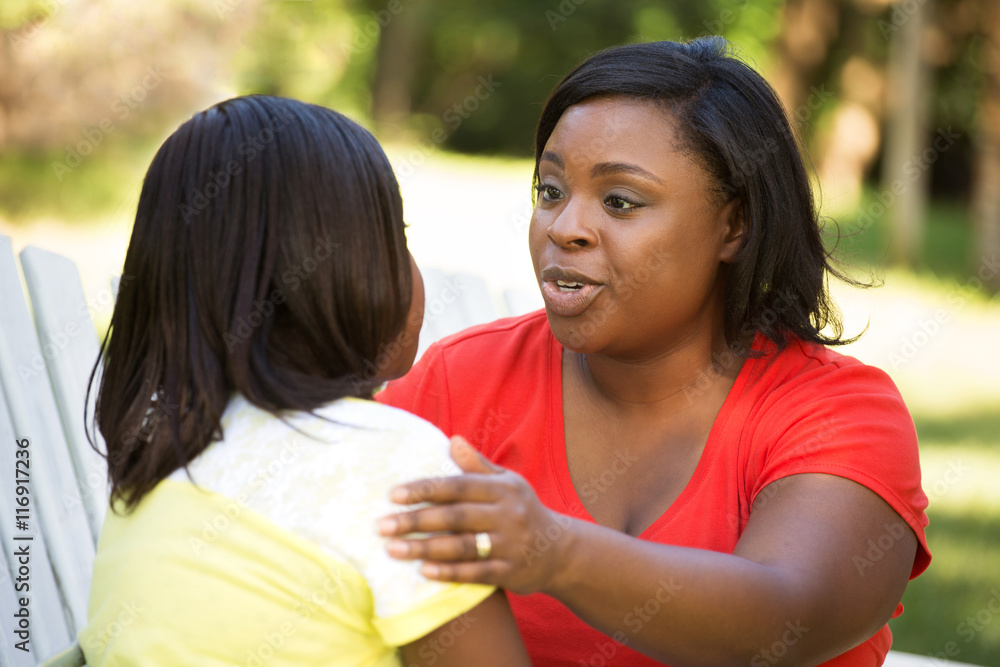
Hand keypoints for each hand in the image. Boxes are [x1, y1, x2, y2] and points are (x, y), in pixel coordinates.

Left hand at [376, 436, 573, 595]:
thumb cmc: (523, 510)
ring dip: (424, 548)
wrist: (561, 551)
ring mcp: (509, 545)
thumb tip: (452, 440)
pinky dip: (449, 572)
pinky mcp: (510, 572)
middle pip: (454, 517)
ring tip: (392, 550)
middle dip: (415, 521)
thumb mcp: (507, 483)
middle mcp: (507, 515)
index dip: (425, 489)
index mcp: (503, 489)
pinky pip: (476, 572)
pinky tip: (424, 572)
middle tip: (381, 526)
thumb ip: (478, 465)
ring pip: (461, 546)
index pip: (458, 486)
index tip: (393, 495)